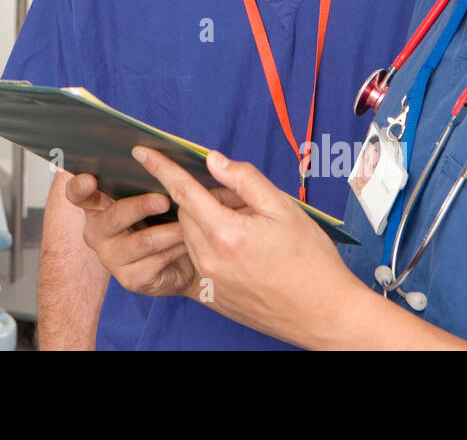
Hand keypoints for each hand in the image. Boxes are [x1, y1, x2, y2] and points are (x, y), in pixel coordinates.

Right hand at [64, 172, 195, 297]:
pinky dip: (178, 248)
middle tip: (164, 200)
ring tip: (192, 219)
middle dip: (141, 206)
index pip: (77, 194)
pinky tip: (191, 243)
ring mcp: (110, 257)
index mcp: (96, 205)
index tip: (90, 180)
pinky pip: (157, 260)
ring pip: (143, 241)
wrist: (183, 260)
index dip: (79, 187)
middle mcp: (97, 232)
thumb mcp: (154, 192)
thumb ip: (147, 175)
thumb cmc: (164, 218)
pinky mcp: (129, 279)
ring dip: (171, 230)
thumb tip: (152, 152)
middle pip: (115, 216)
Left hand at [133, 146, 362, 348]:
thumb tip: (213, 161)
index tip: (140, 151)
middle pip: (187, 213)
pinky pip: (199, 260)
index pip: (182, 191)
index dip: (160, 167)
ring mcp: (209, 282)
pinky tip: (244, 252)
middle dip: (206, 199)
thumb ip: (244, 180)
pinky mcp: (212, 298)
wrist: (325, 314)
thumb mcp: (284, 208)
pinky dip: (211, 246)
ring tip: (249, 230)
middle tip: (243, 204)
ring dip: (209, 223)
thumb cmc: (311, 260)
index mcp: (226, 234)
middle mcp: (209, 260)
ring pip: (192, 236)